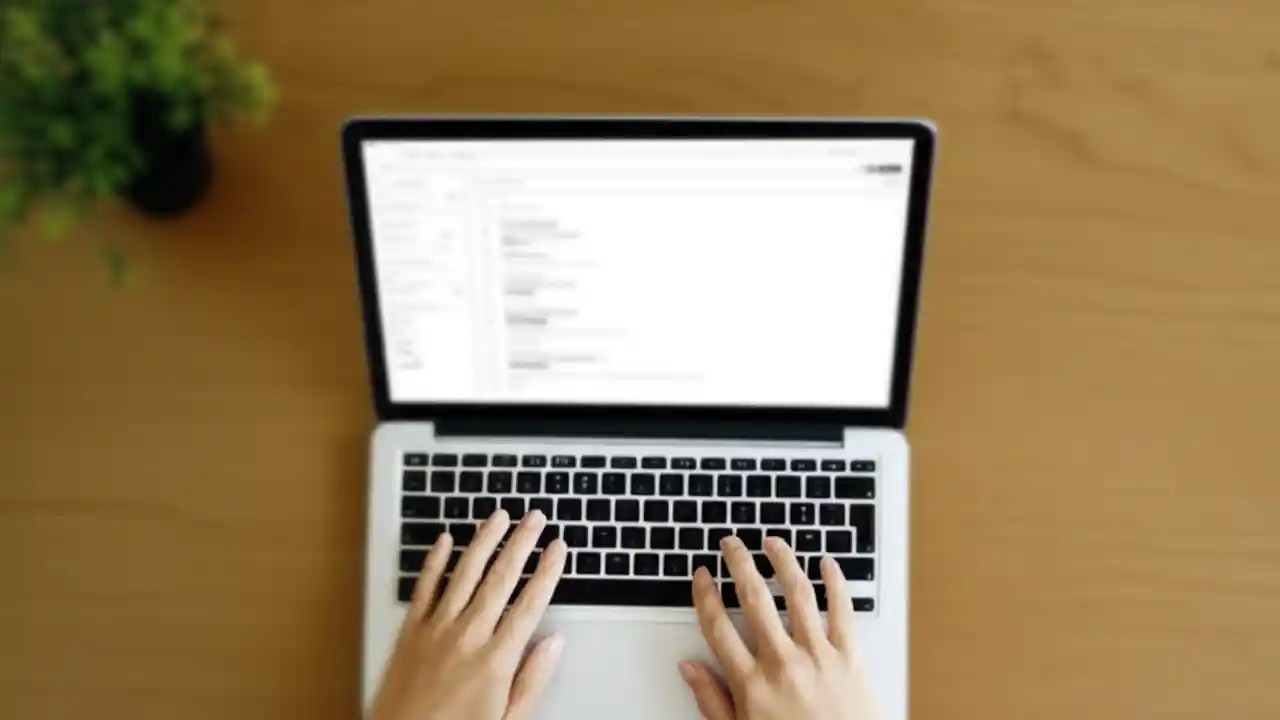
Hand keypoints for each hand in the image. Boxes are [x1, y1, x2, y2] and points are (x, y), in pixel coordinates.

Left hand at [371, 509, 567, 719]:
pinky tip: (445, 540)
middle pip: (501, 578)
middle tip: (535, 518)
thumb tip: (553, 644)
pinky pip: (424, 587)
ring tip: (499, 516)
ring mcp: (435, 630)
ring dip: (485, 541)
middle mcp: (467, 636)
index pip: (530, 603)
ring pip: (465, 573)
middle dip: (522, 543)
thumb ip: (532, 681)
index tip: (558, 548)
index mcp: (496, 660)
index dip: (548, 571)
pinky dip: (434, 561)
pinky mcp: (409, 632)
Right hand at [681, 536, 879, 719]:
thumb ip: (713, 701)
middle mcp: (783, 664)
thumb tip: (689, 669)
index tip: (702, 577)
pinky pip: (842, 610)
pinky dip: (835, 581)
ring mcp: (818, 657)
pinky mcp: (850, 657)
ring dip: (782, 561)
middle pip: (754, 599)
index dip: (705, 595)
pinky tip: (827, 563)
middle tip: (731, 544)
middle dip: (739, 564)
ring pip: (797, 594)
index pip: (718, 627)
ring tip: (772, 542)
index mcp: (752, 685)